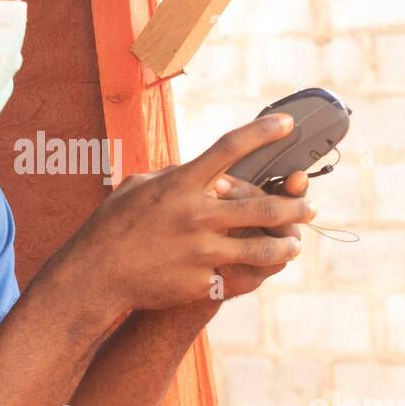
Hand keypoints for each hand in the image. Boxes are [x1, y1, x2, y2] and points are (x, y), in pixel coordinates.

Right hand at [64, 114, 312, 313]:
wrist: (96, 275)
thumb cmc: (112, 226)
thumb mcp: (138, 187)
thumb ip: (174, 176)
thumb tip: (198, 167)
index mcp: (181, 183)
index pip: (230, 148)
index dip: (263, 132)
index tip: (287, 124)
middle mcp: (196, 214)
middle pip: (263, 205)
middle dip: (293, 205)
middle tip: (308, 204)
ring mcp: (201, 250)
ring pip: (263, 247)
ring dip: (285, 244)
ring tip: (294, 243)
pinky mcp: (201, 281)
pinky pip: (237, 275)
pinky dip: (247, 272)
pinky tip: (259, 271)